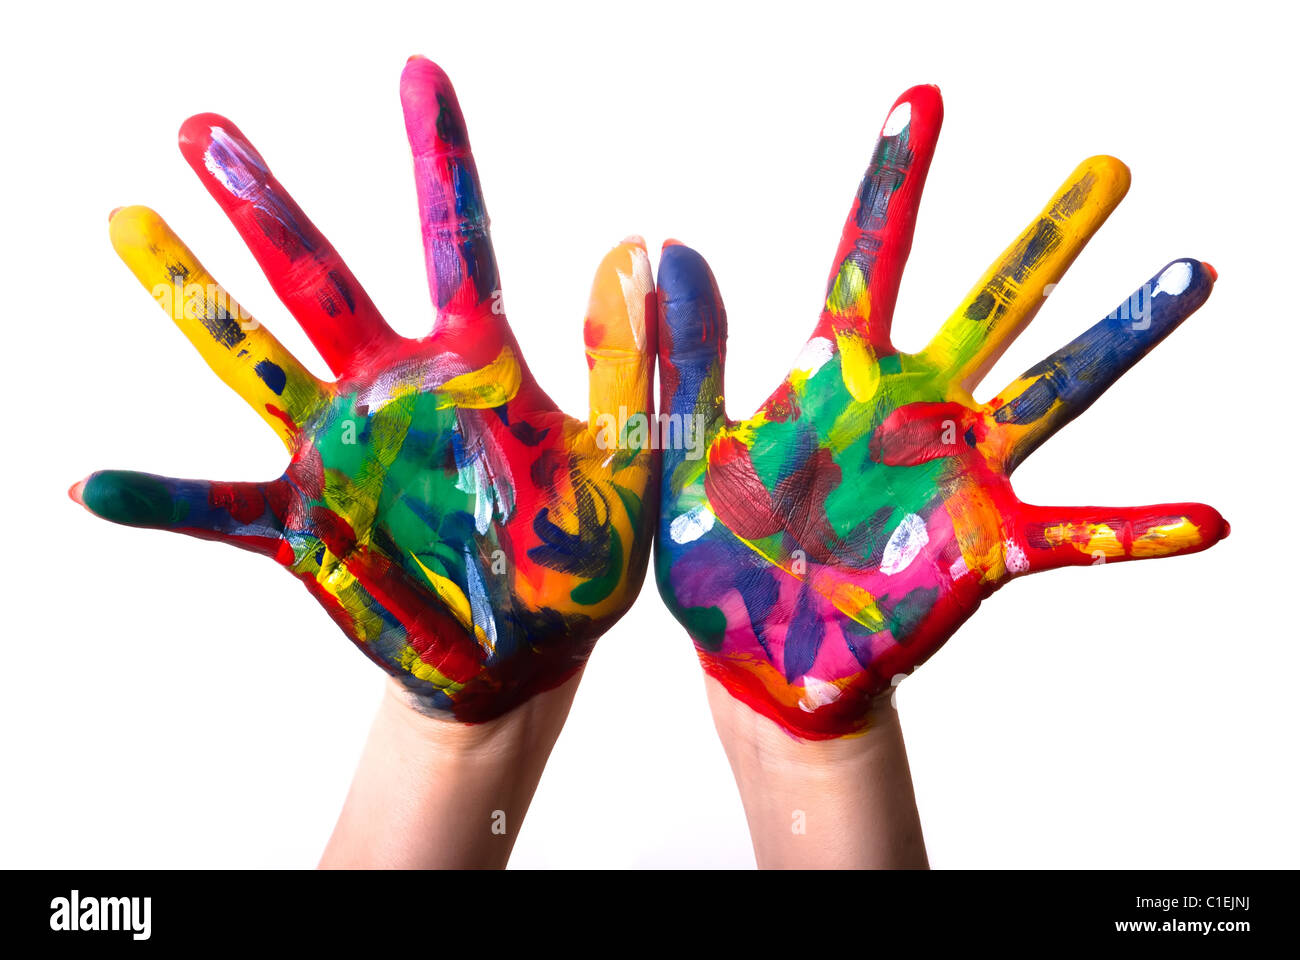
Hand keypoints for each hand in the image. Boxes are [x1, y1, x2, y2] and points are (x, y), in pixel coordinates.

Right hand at [72, 56, 655, 723]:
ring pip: (253, 359)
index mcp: (478, 364)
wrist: (534, 650)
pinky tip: (88, 485)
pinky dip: (159, 501)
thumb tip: (638, 241)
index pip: (456, 240)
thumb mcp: (627, 461)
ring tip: (127, 221)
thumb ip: (630, 361)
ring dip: (192, 300)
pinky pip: (218, 509)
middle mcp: (394, 388)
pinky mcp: (306, 525)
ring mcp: (340, 452)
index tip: (419, 68)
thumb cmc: (584, 554)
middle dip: (265, 204)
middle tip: (200, 124)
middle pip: (320, 278)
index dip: (438, 157)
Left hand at [655, 84, 1226, 739]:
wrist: (752, 654)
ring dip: (1119, 339)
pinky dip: (1136, 530)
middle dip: (1049, 239)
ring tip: (1188, 273)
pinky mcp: (982, 546)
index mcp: (836, 376)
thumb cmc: (716, 554)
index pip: (872, 256)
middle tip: (1109, 168)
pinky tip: (1207, 520)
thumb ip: (685, 355)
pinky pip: (1074, 535)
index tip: (923, 100)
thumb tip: (667, 245)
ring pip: (1052, 392)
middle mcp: (911, 410)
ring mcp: (954, 473)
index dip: (895, 179)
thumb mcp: (687, 450)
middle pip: (992, 304)